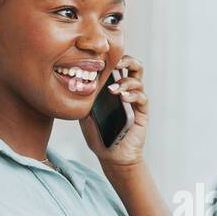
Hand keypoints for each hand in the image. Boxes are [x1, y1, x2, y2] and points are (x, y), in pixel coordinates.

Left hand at [80, 54, 147, 170]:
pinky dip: (132, 95)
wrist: (111, 156)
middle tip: (115, 64)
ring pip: (138, 80)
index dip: (113, 59)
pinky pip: (142, 98)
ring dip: (125, 82)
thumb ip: (83, 99)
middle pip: (134, 66)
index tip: (100, 59)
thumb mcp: (85, 115)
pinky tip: (122, 98)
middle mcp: (127, 91)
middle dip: (126, 61)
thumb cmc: (98, 136)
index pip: (118, 66)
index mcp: (114, 88)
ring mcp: (135, 101)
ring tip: (112, 91)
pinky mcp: (142, 113)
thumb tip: (75, 83)